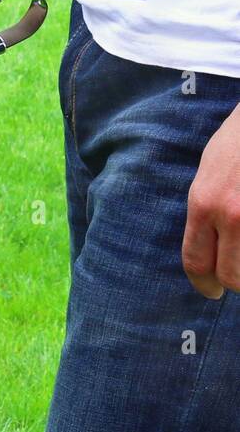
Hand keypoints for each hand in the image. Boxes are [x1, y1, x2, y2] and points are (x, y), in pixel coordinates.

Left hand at [182, 106, 239, 298]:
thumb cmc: (239, 140)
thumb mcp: (209, 172)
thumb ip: (207, 210)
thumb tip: (209, 245)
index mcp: (204, 203)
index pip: (196, 261)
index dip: (203, 284)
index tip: (211, 291)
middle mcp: (233, 214)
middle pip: (232, 276)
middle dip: (235, 283)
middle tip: (236, 282)